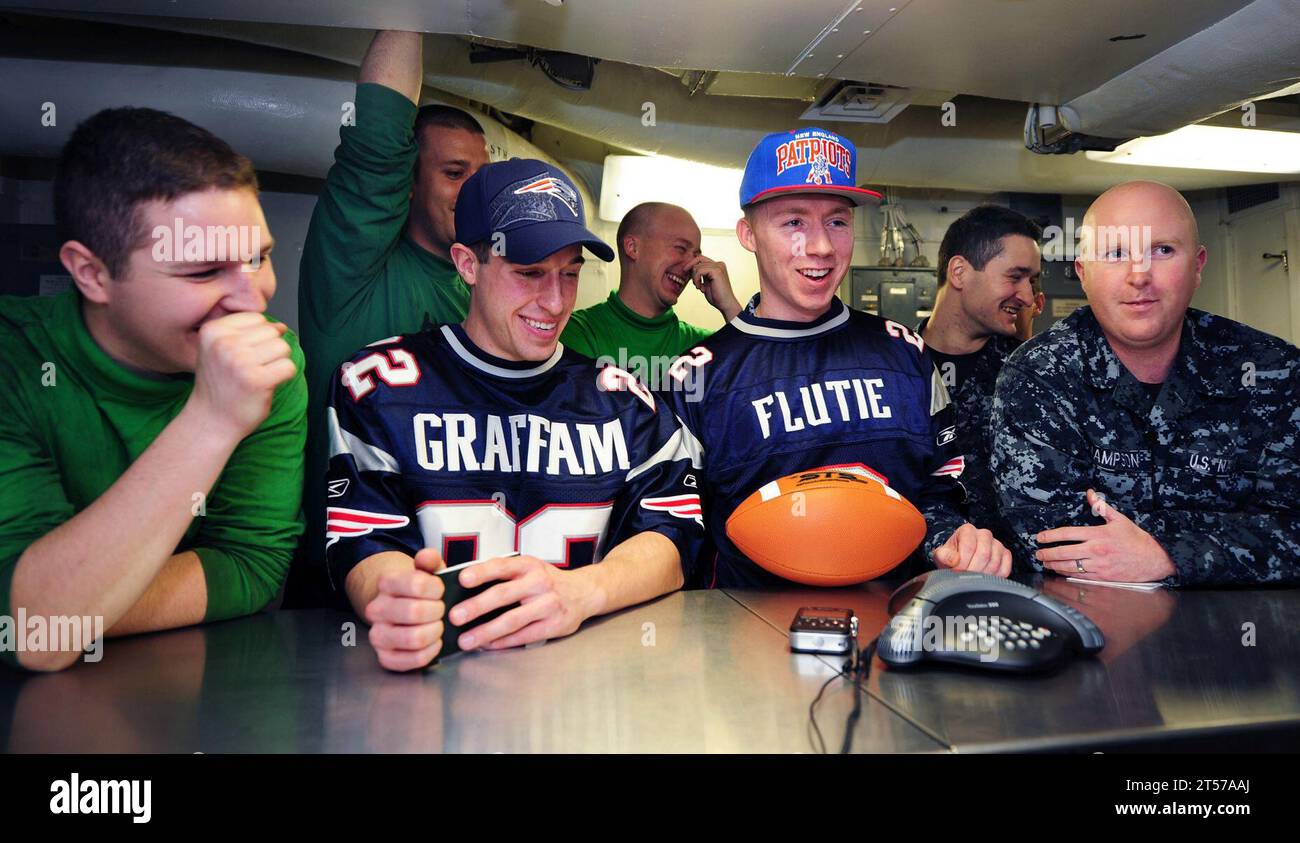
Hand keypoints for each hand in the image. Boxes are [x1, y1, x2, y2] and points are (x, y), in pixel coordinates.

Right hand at [187, 312, 296, 439]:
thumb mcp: (218, 349)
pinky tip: (267, 384)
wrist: (211, 420)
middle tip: (252, 368)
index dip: (259, 336)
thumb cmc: (219, 386)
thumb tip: (280, 326)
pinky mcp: (257, 380)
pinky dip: (284, 376)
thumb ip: (245, 333)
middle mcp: (224, 344)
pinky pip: (288, 367)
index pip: (256, 318)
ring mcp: (240, 362)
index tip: (245, 354)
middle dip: (269, 349)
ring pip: (282, 347)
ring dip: (277, 362)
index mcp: (213, 332)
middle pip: (271, 331)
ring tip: (259, 375)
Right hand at [364, 548, 445, 670]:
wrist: (402, 609)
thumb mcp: (427, 571)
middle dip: (438, 612)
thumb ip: (430, 560)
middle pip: (415, 612)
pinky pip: (411, 660)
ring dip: (435, 633)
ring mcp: (378, 634)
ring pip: (413, 638)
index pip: (416, 584)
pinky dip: (429, 652)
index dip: (436, 589)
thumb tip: (427, 556)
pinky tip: (435, 643)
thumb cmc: (420, 592)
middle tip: (442, 611)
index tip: (441, 591)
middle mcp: (377, 609)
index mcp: (386, 583)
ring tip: (440, 627)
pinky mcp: (384, 656)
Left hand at [448, 555, 597, 650]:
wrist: (584, 592)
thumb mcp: (529, 568)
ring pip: (513, 620)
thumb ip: (503, 574)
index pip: (502, 566)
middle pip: (504, 595)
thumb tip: (464, 589)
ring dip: (486, 631)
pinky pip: (523, 636)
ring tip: (466, 640)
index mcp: (529, 565)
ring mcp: (548, 605)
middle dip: (477, 606)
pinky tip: (486, 645)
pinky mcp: (554, 625)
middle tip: (455, 616)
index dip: (482, 572)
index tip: (462, 579)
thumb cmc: (546, 581)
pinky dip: (503, 642)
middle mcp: (539, 583)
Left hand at [686, 255, 740, 319]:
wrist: (725, 304)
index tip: (685, 270)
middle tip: (689, 278)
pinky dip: (696, 280)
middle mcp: (719, 264)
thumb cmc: (716, 296)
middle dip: (691, 269)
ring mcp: (718, 266)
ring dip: (694, 278)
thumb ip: (701, 274)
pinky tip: (700, 288)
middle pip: (698, 259)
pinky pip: (699, 271)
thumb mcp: (706, 283)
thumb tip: (689, 268)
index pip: (701, 258)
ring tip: (699, 288)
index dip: (692, 263)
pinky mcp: (716, 271)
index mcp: (718, 266)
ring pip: (697, 267)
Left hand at [932, 522, 1012, 576]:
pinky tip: (984, 577)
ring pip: (995, 563)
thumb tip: (954, 560)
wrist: (959, 560)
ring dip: (982, 575)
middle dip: (972, 570)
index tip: (956, 571)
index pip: (969, 547)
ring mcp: (997, 545)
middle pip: (984, 555)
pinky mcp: (1005, 555)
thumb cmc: (952, 556)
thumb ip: (944, 556)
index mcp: (968, 530)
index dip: (962, 563)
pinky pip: (1004, 569)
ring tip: (972, 578)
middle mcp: (984, 535)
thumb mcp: (942, 555)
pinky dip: (994, 577)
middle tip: (965, 577)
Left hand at [1035, 489, 1174, 581]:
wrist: (1153, 559)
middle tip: (1037, 553)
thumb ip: (1102, 507)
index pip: (1067, 533)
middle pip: (1064, 552)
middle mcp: (1096, 550)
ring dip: (1054, 564)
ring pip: (1069, 566)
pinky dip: (1067, 574)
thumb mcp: (1119, 519)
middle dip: (1047, 553)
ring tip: (1045, 562)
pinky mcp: (1102, 577)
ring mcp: (1098, 565)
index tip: (1040, 537)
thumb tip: (1090, 493)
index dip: (1050, 535)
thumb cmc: (1136, 539)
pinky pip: (1080, 576)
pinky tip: (1060, 571)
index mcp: (1098, 534)